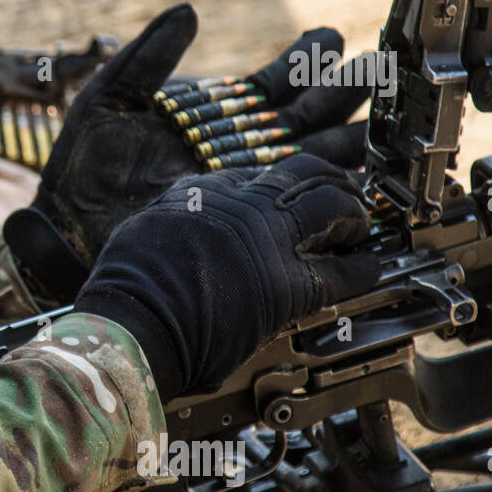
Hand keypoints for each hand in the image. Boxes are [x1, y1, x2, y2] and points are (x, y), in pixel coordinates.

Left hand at [26, 4, 370, 268]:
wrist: (68, 225)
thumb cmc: (81, 165)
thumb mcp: (108, 99)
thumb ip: (147, 56)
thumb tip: (187, 11)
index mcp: (212, 111)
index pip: (272, 80)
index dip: (305, 58)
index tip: (331, 38)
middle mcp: (237, 145)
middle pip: (307, 114)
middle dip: (346, 91)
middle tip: (383, 69)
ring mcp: (244, 182)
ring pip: (312, 154)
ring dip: (351, 135)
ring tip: (386, 117)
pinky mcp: (242, 217)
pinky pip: (294, 201)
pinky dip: (328, 190)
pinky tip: (359, 178)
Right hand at [73, 153, 379, 402]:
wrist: (135, 319)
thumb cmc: (125, 288)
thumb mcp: (142, 229)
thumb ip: (173, 220)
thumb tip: (181, 226)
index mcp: (202, 189)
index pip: (257, 172)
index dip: (279, 185)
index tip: (286, 197)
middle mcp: (240, 203)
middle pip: (305, 172)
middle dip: (331, 181)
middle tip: (343, 198)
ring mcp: (268, 239)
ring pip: (333, 204)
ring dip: (353, 216)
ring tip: (358, 230)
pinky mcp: (288, 283)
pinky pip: (344, 268)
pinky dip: (362, 268)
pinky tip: (366, 270)